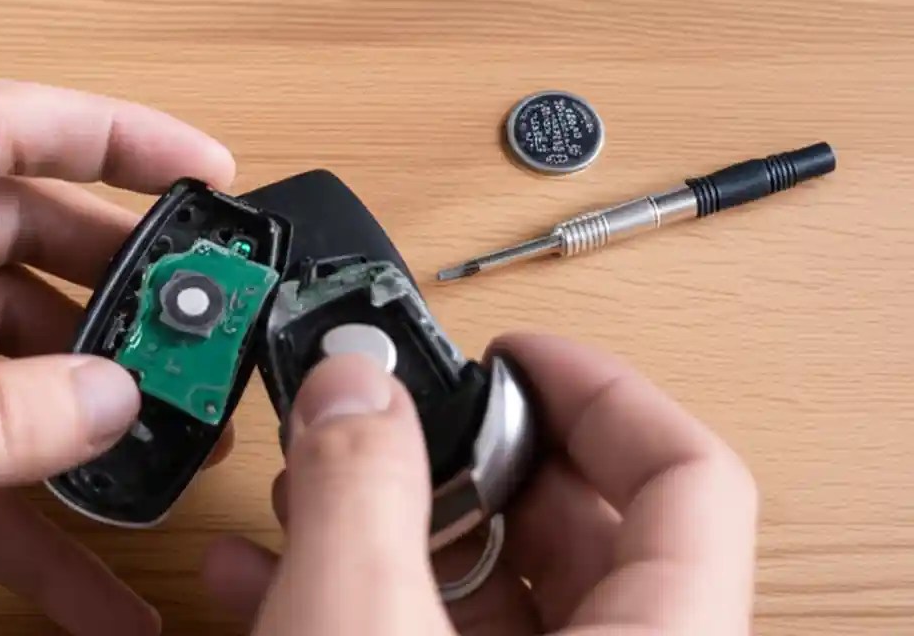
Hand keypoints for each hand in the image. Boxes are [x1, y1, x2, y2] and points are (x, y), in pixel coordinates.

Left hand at [0, 79, 236, 635]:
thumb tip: (113, 396)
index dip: (109, 135)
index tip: (200, 172)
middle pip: (25, 244)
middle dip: (121, 290)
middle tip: (202, 335)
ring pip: (16, 355)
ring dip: (93, 406)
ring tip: (172, 451)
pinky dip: (42, 516)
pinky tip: (98, 582)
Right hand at [203, 334, 758, 634]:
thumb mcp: (359, 629)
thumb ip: (359, 491)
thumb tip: (353, 384)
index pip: (686, 472)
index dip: (600, 386)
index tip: (514, 347)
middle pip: (581, 518)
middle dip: (466, 452)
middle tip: (397, 415)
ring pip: (497, 583)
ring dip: (398, 520)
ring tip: (314, 485)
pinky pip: (437, 634)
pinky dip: (363, 590)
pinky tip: (267, 573)